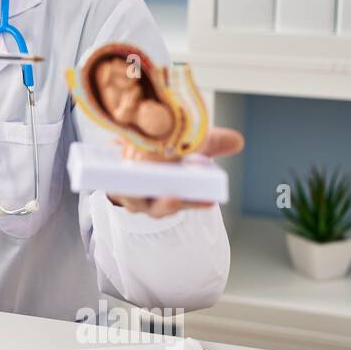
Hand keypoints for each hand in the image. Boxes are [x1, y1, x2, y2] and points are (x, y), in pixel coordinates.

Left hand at [106, 127, 244, 218]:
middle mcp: (152, 200)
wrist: (132, 150)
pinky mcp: (113, 186)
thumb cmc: (165, 154)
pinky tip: (117, 171)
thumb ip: (211, 144)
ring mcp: (131, 195)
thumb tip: (237, 141)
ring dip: (137, 195)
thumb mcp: (189, 146)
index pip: (187, 202)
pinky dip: (117, 181)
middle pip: (159, 208)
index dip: (197, 202)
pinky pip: (114, 188)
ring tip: (139, 184)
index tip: (209, 200)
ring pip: (135, 200)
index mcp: (174, 194)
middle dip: (168, 205)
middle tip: (175, 198)